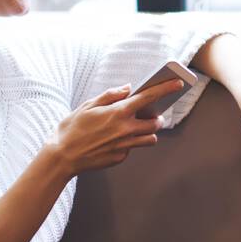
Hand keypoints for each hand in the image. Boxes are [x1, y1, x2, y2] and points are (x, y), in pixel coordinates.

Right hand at [46, 79, 182, 175]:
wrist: (62, 156)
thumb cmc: (72, 128)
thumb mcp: (88, 105)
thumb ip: (110, 95)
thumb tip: (128, 88)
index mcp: (118, 112)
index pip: (148, 97)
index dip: (165, 89)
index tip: (178, 83)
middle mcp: (125, 129)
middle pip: (156, 122)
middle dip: (156, 118)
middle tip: (149, 115)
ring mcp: (125, 146)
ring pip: (150, 138)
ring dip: (148, 132)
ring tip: (134, 128)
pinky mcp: (121, 157)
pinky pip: (133, 149)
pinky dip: (129, 143)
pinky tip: (113, 141)